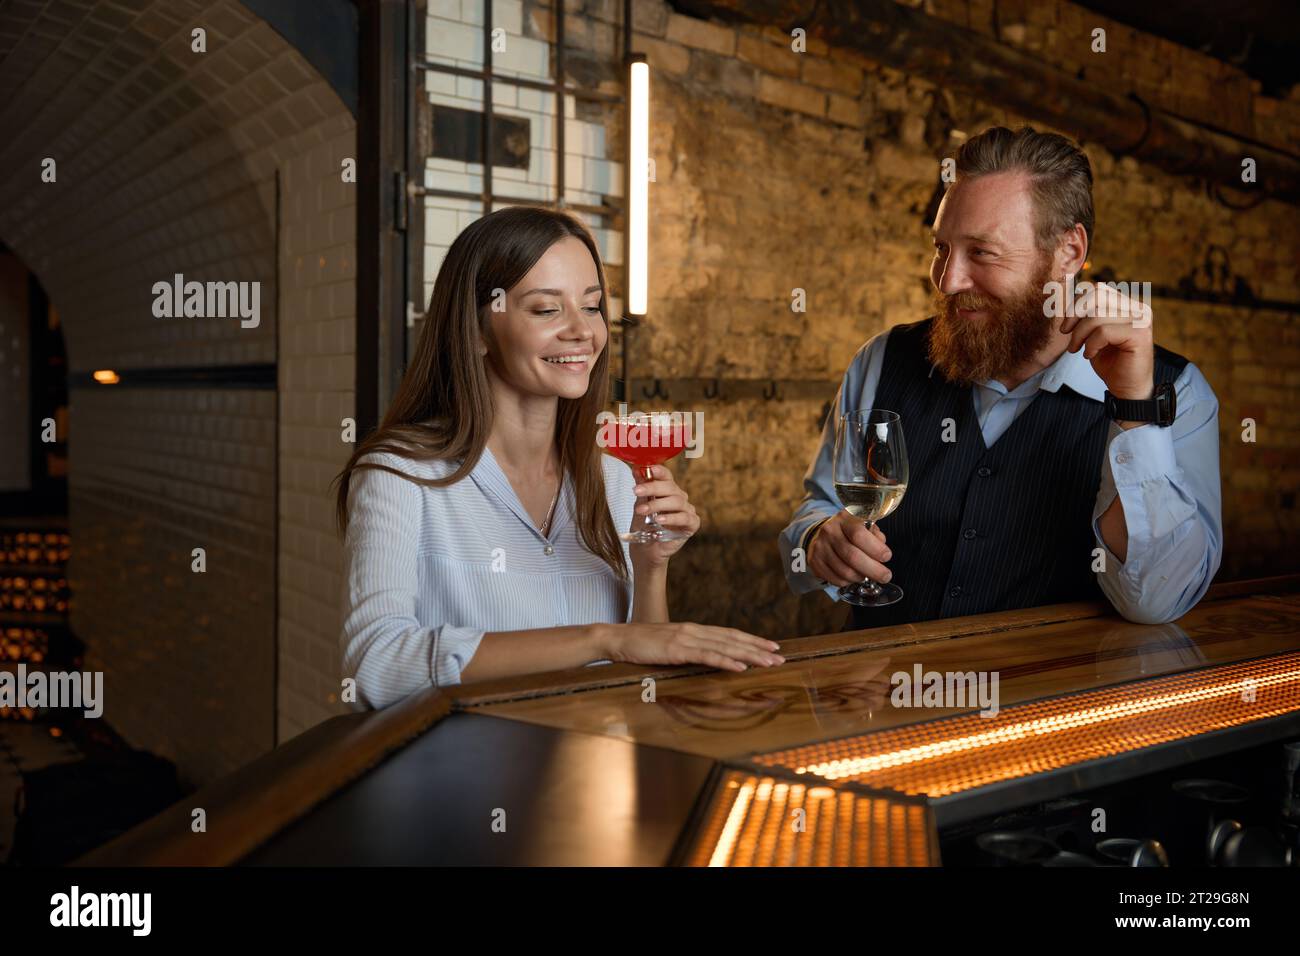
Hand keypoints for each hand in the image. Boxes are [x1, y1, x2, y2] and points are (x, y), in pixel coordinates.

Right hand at [605, 622, 783, 671]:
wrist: (616, 639)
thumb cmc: (639, 645)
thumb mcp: (667, 647)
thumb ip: (685, 650)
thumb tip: (701, 659)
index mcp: (692, 630)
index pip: (728, 634)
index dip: (750, 640)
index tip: (770, 646)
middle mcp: (693, 631)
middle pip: (732, 639)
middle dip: (758, 648)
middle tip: (780, 655)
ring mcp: (686, 639)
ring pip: (725, 646)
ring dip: (750, 655)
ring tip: (769, 662)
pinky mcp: (677, 649)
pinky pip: (706, 656)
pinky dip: (726, 660)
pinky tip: (740, 666)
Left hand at [629, 463, 698, 566]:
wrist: (645, 551)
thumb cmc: (644, 528)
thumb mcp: (639, 506)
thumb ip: (641, 490)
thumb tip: (637, 470)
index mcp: (668, 490)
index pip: (666, 476)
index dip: (659, 471)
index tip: (648, 469)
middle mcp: (679, 498)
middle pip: (670, 487)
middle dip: (652, 487)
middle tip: (636, 491)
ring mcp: (687, 510)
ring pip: (676, 501)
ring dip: (657, 504)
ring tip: (643, 510)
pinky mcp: (692, 524)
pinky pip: (684, 518)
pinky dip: (671, 518)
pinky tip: (659, 520)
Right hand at [807, 510, 891, 586]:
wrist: (822, 534)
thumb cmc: (849, 532)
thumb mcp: (863, 524)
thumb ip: (875, 535)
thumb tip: (882, 551)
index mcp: (844, 519)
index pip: (859, 534)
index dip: (876, 549)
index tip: (886, 557)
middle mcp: (830, 532)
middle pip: (852, 556)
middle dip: (873, 570)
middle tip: (885, 576)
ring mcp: (820, 547)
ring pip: (845, 572)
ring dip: (861, 577)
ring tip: (867, 575)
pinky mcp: (815, 562)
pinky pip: (836, 579)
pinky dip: (849, 582)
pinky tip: (854, 576)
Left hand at [1060, 277, 1154, 400]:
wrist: (1126, 388)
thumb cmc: (1110, 362)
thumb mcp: (1093, 334)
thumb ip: (1087, 315)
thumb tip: (1068, 298)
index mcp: (1127, 304)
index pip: (1096, 289)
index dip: (1075, 304)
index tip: (1065, 326)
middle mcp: (1137, 308)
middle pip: (1096, 296)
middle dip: (1074, 315)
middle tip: (1066, 334)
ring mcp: (1141, 320)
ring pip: (1097, 315)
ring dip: (1079, 334)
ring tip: (1076, 349)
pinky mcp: (1140, 334)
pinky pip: (1103, 332)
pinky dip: (1090, 345)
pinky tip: (1090, 355)